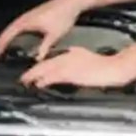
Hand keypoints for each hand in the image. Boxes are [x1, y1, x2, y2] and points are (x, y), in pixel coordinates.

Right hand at [0, 0, 82, 60]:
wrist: (72, 2)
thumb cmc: (63, 17)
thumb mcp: (54, 36)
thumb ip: (44, 48)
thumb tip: (37, 59)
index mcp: (26, 22)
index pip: (8, 35)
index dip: (0, 46)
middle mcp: (25, 17)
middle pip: (8, 31)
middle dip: (1, 42)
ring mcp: (30, 14)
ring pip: (13, 27)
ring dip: (7, 37)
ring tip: (3, 47)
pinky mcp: (35, 14)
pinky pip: (20, 24)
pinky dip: (15, 32)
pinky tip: (18, 37)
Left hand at [18, 47, 135, 89]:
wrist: (111, 68)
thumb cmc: (102, 65)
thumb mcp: (87, 56)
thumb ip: (76, 57)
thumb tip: (68, 60)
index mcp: (71, 52)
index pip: (51, 59)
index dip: (40, 66)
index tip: (32, 71)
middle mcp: (67, 57)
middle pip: (45, 64)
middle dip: (33, 71)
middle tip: (23, 77)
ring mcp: (68, 66)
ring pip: (47, 70)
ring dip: (35, 76)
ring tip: (26, 81)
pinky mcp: (71, 74)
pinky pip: (54, 77)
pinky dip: (45, 80)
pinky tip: (39, 83)